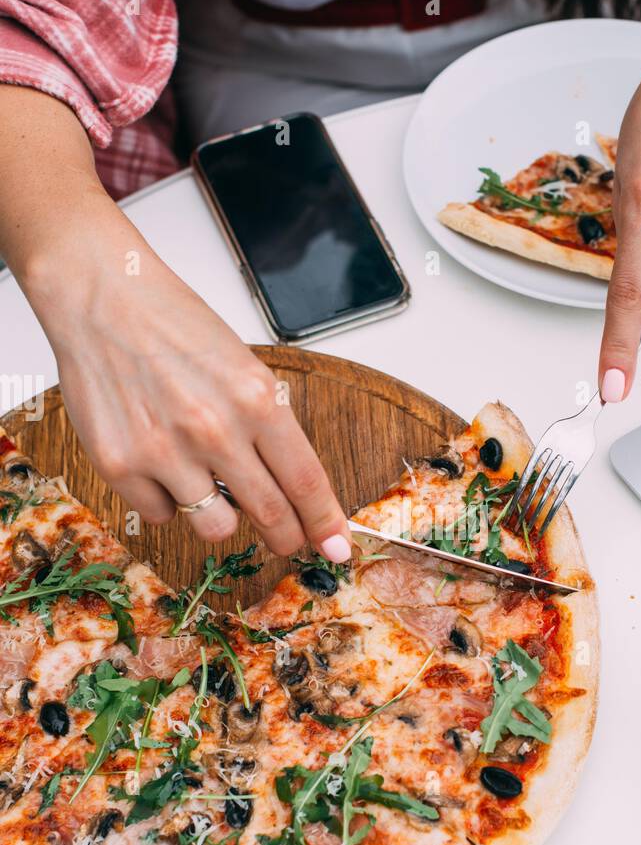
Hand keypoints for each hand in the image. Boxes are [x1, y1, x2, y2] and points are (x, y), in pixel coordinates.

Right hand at [26, 207, 350, 559]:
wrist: (101, 297)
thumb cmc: (173, 325)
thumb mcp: (243, 367)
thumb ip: (269, 427)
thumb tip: (294, 486)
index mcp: (256, 399)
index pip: (305, 480)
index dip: (324, 521)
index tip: (335, 547)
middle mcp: (215, 429)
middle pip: (270, 514)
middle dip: (287, 537)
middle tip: (288, 540)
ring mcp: (165, 451)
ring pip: (217, 529)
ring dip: (221, 518)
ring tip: (209, 484)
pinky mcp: (120, 464)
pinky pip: (161, 515)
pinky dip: (166, 500)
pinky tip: (160, 464)